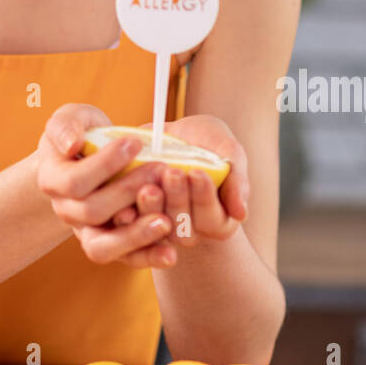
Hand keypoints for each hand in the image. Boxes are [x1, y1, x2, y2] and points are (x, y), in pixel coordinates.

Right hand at [35, 104, 177, 268]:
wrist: (89, 160)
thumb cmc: (83, 134)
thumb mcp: (71, 118)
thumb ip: (66, 126)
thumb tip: (71, 144)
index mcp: (53, 180)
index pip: (75, 181)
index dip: (105, 164)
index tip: (134, 143)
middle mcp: (66, 211)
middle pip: (93, 211)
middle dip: (129, 191)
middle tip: (161, 169)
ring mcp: (87, 231)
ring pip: (104, 247)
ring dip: (136, 235)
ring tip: (166, 221)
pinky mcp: (111, 245)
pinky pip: (126, 259)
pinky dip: (148, 257)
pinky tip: (171, 253)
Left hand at [114, 116, 248, 254]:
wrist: (176, 134)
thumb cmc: (208, 142)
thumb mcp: (229, 151)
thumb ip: (237, 179)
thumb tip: (241, 214)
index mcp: (218, 218)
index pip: (214, 220)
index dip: (205, 198)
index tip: (197, 172)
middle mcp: (192, 228)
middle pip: (185, 229)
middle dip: (178, 200)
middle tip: (172, 173)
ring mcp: (163, 226)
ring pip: (158, 230)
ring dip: (153, 208)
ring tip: (148, 187)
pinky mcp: (137, 218)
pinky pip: (131, 225)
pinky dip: (128, 216)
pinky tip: (124, 203)